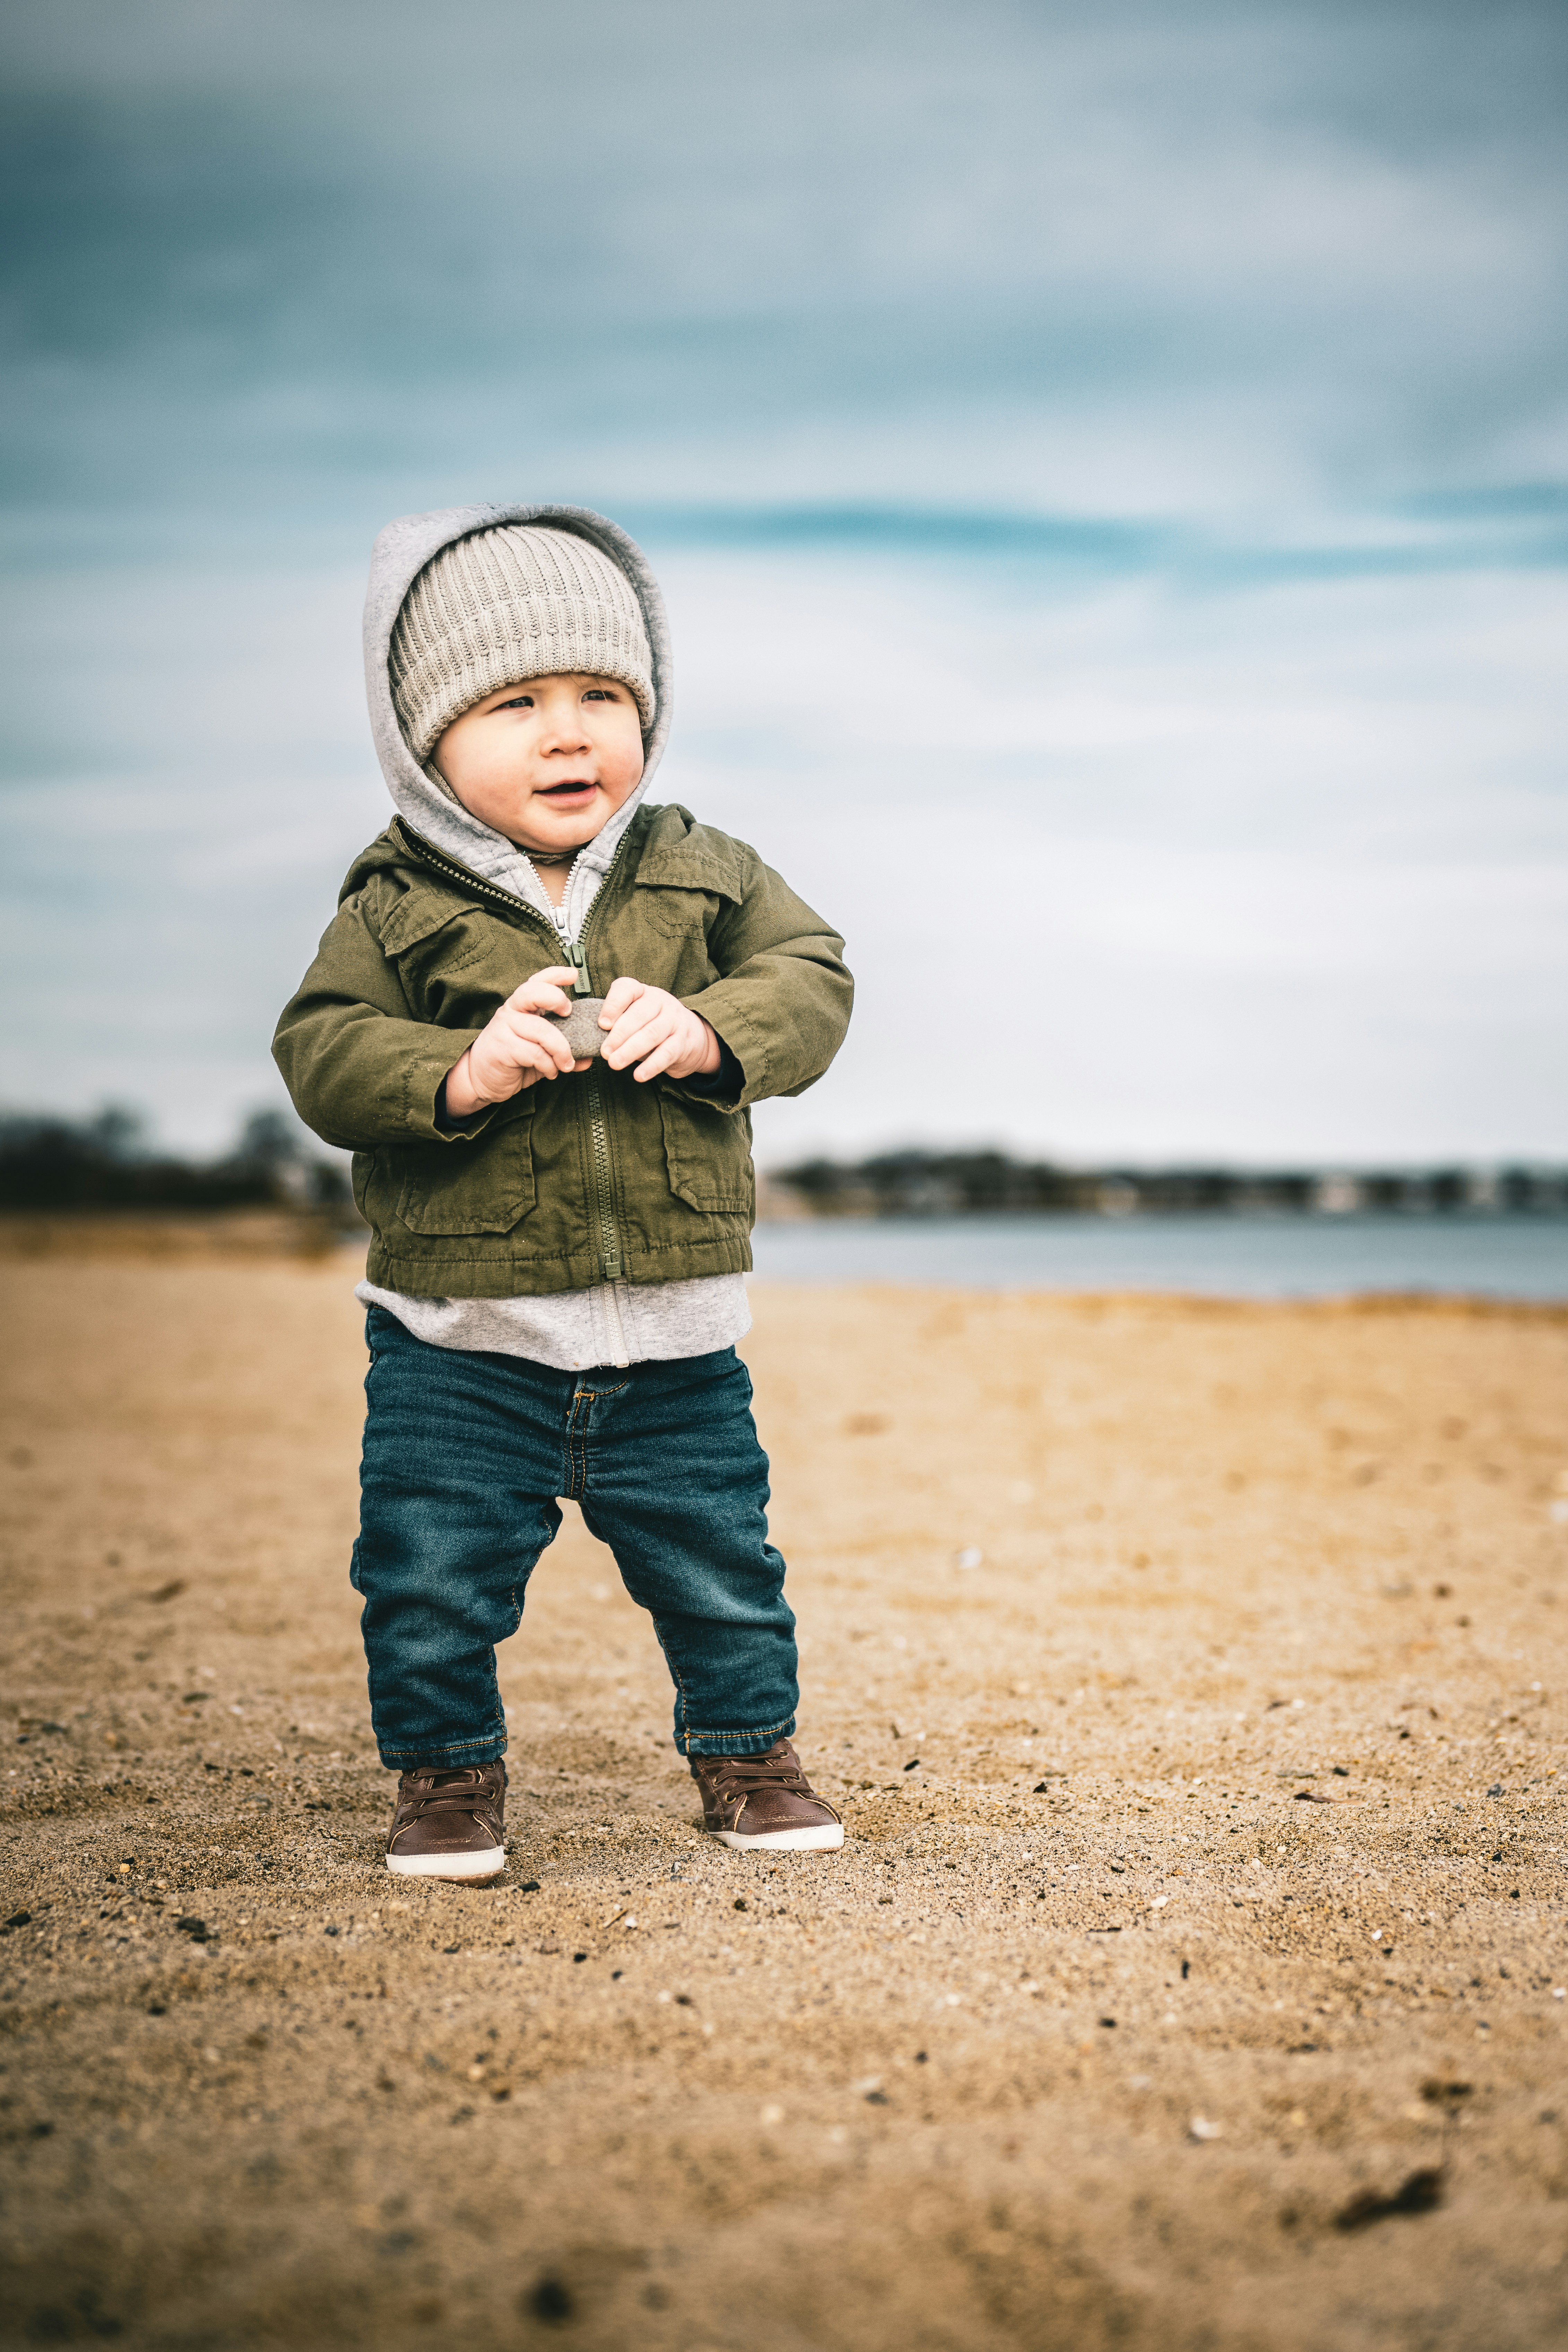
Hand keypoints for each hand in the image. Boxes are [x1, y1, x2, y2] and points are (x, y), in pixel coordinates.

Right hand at [444, 967, 589, 1116]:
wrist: (479, 1080)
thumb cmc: (512, 1061)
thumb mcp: (541, 1053)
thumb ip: (563, 1051)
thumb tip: (588, 1056)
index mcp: (521, 1007)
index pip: (537, 981)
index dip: (555, 975)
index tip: (574, 974)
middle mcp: (511, 1011)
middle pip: (532, 992)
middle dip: (556, 998)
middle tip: (568, 1013)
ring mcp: (504, 1028)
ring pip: (540, 1030)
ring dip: (561, 1049)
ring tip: (566, 1064)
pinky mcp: (502, 1048)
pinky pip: (534, 1053)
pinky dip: (548, 1065)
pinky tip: (550, 1073)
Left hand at [597, 977, 721, 1083]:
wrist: (693, 1036)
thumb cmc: (653, 1026)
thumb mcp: (635, 1017)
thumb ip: (616, 1024)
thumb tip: (592, 1040)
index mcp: (643, 992)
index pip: (627, 989)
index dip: (613, 1005)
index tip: (602, 1024)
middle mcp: (661, 1002)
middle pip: (639, 1015)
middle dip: (618, 1035)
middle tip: (605, 1052)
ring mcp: (674, 1020)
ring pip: (651, 1034)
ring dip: (630, 1050)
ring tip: (615, 1063)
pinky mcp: (684, 1042)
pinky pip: (666, 1053)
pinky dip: (651, 1066)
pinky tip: (638, 1075)